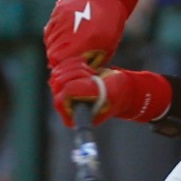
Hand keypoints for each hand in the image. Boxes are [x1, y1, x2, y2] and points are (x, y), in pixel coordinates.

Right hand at [43, 0, 147, 70]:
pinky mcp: (57, 11)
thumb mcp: (104, 51)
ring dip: (57, 48)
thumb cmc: (109, 28)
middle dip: (59, 60)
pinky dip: (56, 36)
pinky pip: (51, 29)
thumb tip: (76, 78)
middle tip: (68, 63)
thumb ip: (88, 64)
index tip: (67, 72)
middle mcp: (66, 30)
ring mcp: (59, 19)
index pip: (58, 62)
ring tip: (68, 49)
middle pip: (52, 53)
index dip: (61, 69)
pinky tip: (66, 37)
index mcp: (79, 42)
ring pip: (50, 42)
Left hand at [51, 60, 170, 127]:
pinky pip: (62, 66)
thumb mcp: (108, 93)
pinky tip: (88, 68)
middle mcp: (66, 107)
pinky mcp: (66, 80)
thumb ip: (88, 91)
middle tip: (92, 77)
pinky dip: (76, 62)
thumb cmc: (117, 94)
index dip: (72, 86)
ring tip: (92, 74)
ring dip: (78, 68)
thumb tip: (66, 88)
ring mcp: (64, 93)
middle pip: (57, 83)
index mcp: (74, 118)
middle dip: (77, 74)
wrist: (123, 87)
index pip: (60, 100)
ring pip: (58, 72)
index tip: (89, 81)